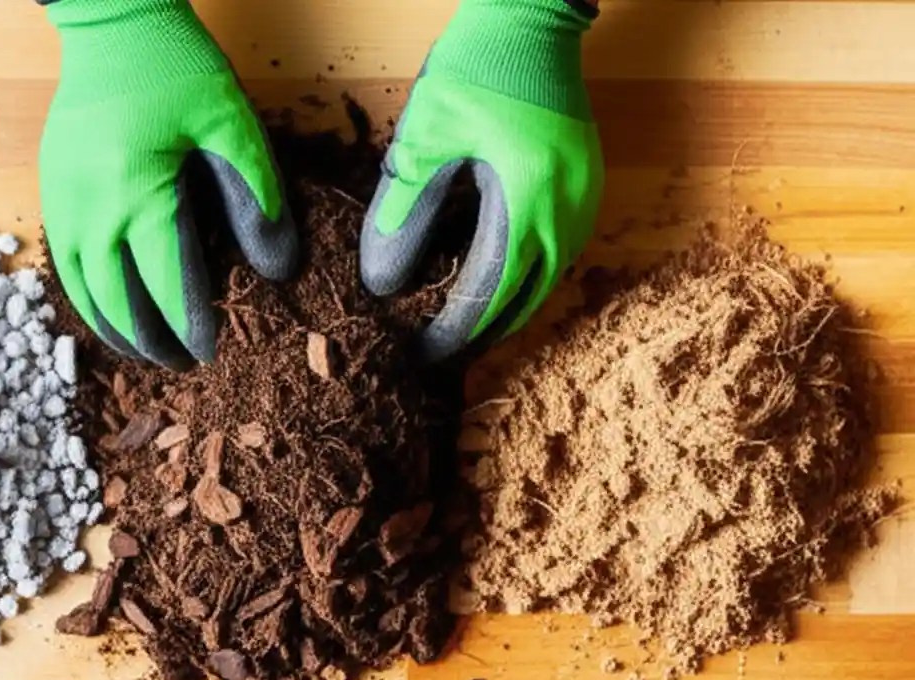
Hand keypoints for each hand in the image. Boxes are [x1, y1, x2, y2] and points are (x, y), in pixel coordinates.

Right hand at [39, 0, 296, 369]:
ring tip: (146, 352)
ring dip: (114, 331)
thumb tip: (278, 269)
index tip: (213, 354)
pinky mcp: (50, 194)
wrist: (110, 23)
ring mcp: (62, 205)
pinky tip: (110, 309)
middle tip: (183, 365)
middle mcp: (91, 211)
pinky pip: (63, 266)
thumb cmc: (176, 68)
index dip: (192, 326)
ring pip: (82, 293)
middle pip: (117, 303)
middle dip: (151, 342)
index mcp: (139, 194)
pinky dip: (87, 299)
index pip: (168, 285)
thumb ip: (256, 197)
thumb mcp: (231, 124)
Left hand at [360, 0, 603, 361]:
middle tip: (435, 354)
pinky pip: (558, 253)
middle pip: (524, 299)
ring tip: (461, 326)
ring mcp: (586, 200)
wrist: (532, 18)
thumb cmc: (474, 69)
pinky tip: (494, 278)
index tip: (417, 357)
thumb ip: (403, 213)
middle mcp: (568, 211)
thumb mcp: (425, 139)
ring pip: (546, 281)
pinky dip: (524, 276)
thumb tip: (381, 284)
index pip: (489, 294)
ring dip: (504, 308)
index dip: (451, 332)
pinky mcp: (587, 185)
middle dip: (478, 332)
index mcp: (529, 201)